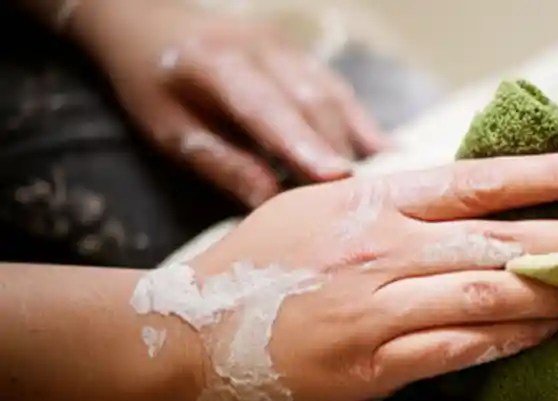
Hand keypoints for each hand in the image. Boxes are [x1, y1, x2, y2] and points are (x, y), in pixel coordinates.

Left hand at [68, 0, 389, 207]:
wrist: (151, 23)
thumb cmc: (155, 84)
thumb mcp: (170, 130)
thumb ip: (222, 164)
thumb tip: (273, 206)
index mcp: (214, 62)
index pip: (265, 106)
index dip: (302, 142)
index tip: (334, 176)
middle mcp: (260, 47)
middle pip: (311, 103)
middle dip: (339, 153)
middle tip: (362, 204)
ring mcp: (289, 48)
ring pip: (334, 97)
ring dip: (358, 144)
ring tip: (383, 187)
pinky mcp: (306, 56)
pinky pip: (342, 93)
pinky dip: (364, 126)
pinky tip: (392, 154)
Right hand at [173, 152, 557, 400]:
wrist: (198, 334)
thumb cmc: (265, 266)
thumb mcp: (325, 208)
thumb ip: (398, 205)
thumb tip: (473, 205)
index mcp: (375, 201)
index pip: (482, 181)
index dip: (552, 176)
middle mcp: (386, 249)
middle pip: (506, 239)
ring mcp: (383, 308)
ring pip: (495, 295)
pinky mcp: (379, 363)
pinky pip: (465, 349)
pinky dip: (517, 339)